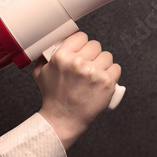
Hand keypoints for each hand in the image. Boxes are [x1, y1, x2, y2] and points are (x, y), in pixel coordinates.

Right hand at [34, 31, 120, 149]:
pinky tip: (102, 80)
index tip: (82, 51)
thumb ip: (47, 55)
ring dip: (103, 64)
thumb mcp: (41, 73)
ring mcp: (94, 73)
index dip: (82, 44)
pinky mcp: (107, 82)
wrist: (62, 120)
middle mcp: (78, 63)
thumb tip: (55, 42)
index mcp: (62, 57)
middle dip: (92, 55)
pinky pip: (116, 68)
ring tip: (94, 75)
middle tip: (87, 66)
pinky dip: (112, 74)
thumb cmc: (52, 98)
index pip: (81, 36)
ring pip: (107, 55)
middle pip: (95, 45)